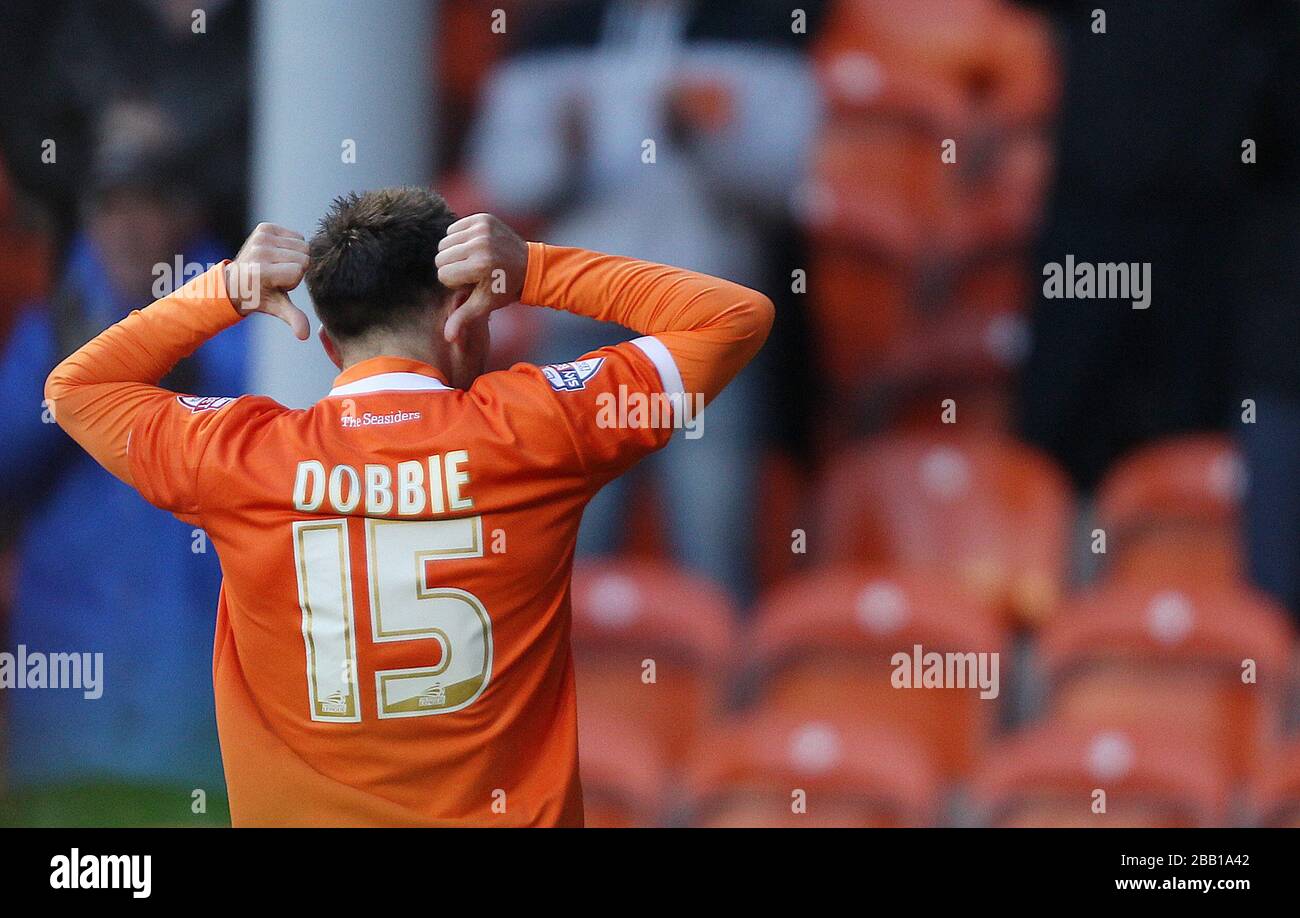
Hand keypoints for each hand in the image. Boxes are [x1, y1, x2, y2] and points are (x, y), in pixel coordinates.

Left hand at [224, 223, 310, 339]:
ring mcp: (261, 237)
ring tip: (278, 266)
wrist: (235, 281)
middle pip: (304, 256)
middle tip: (279, 275)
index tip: (279, 285)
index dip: (295, 280)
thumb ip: (293, 318)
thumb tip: (304, 336)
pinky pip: (295, 235)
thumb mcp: (276, 308)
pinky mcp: (264, 228)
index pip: (300, 270)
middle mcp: (260, 251)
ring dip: (295, 256)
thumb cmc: (259, 296)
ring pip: (302, 244)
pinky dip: (291, 245)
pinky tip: (278, 255)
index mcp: (262, 271)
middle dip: (296, 267)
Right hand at [434, 213, 527, 342]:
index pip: (443, 275)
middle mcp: (480, 244)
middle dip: (453, 267)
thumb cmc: (504, 288)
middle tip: (472, 272)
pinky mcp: (482, 218)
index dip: (455, 282)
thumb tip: (448, 338)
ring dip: (455, 252)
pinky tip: (475, 247)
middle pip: (441, 258)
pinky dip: (460, 238)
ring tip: (474, 259)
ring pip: (445, 242)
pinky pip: (453, 228)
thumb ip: (463, 318)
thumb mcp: (484, 305)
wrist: (529, 266)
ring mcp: (482, 229)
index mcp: (479, 266)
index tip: (472, 283)